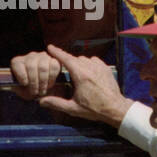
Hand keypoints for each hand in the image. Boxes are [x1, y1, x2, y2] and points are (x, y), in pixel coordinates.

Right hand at [10, 44, 130, 126]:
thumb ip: (56, 103)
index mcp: (80, 75)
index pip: (66, 59)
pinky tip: (88, 72)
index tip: (50, 47)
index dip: (57, 52)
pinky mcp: (106, 68)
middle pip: (74, 59)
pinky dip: (89, 64)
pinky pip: (93, 60)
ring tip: (76, 73)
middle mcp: (90, 67)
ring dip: (78, 63)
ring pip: (84, 59)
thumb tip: (41, 101)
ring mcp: (99, 66)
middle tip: (62, 67)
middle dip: (67, 61)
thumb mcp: (73, 108)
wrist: (115, 108)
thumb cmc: (94, 109)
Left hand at [10, 50, 62, 99]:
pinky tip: (49, 84)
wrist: (42, 90)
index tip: (24, 84)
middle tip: (35, 92)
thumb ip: (17, 87)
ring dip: (43, 81)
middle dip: (33, 82)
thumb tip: (11, 84)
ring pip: (42, 67)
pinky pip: (54, 66)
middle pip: (31, 66)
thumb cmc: (30, 89)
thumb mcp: (21, 91)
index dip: (21, 74)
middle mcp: (30, 56)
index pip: (17, 63)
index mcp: (18, 62)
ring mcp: (43, 56)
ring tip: (42, 90)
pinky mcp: (54, 60)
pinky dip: (51, 78)